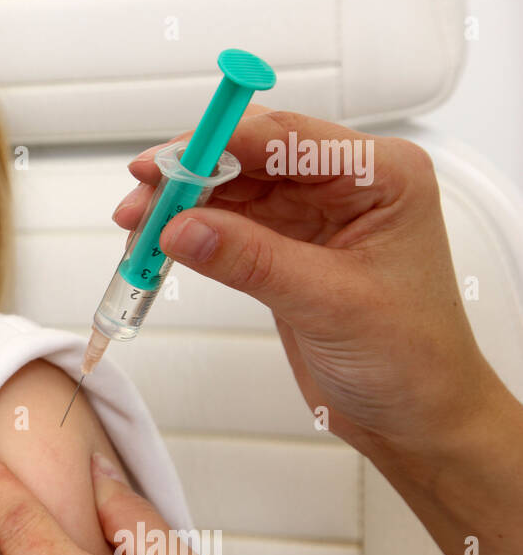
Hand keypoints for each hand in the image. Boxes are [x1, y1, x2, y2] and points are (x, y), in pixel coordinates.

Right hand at [118, 107, 495, 464]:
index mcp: (381, 175)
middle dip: (189, 175)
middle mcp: (347, 183)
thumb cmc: (411, 360)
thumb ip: (251, 260)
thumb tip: (180, 227)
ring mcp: (313, 213)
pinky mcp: (285, 244)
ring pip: (231, 188)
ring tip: (138, 232)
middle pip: (249, 154)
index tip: (161, 165)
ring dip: (181, 205)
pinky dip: (189, 232)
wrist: (415, 417)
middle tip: (140, 202)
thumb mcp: (330, 304)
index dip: (216, 144)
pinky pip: (226, 223)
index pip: (285, 137)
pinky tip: (160, 246)